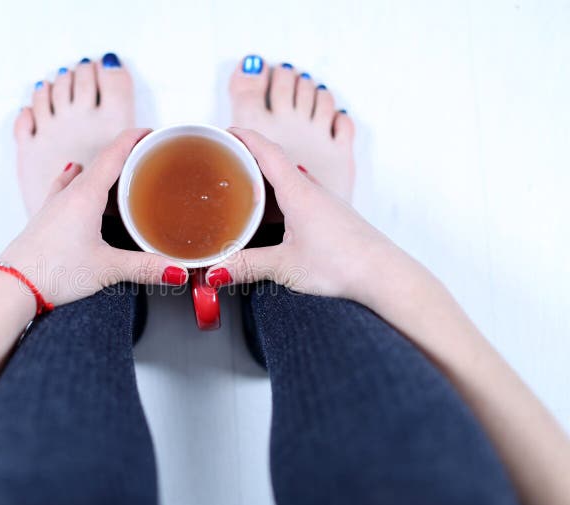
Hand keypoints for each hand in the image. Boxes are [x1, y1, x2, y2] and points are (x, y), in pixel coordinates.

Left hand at [0, 128, 187, 310]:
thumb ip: (145, 268)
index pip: (114, 154)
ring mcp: (54, 206)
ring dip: (105, 177)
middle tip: (148, 163)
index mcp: (85, 195)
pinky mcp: (46, 220)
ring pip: (84, 179)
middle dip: (126, 159)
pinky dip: (83, 190)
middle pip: (101, 164)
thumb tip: (177, 270)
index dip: (134, 139)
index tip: (152, 132)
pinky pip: (67, 194)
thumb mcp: (107, 269)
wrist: (11, 286)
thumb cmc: (52, 272)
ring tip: (124, 185)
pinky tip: (81, 195)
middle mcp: (68, 194)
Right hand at [206, 127, 407, 304]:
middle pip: (275, 163)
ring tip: (241, 192)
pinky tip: (271, 220)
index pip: (267, 151)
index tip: (225, 132)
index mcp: (298, 191)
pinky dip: (278, 202)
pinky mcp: (330, 218)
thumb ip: (246, 266)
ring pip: (287, 182)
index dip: (244, 138)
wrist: (384, 275)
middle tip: (224, 163)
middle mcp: (312, 191)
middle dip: (248, 159)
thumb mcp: (285, 266)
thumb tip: (216, 271)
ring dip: (264, 182)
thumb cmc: (344, 264)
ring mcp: (323, 203)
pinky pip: (298, 199)